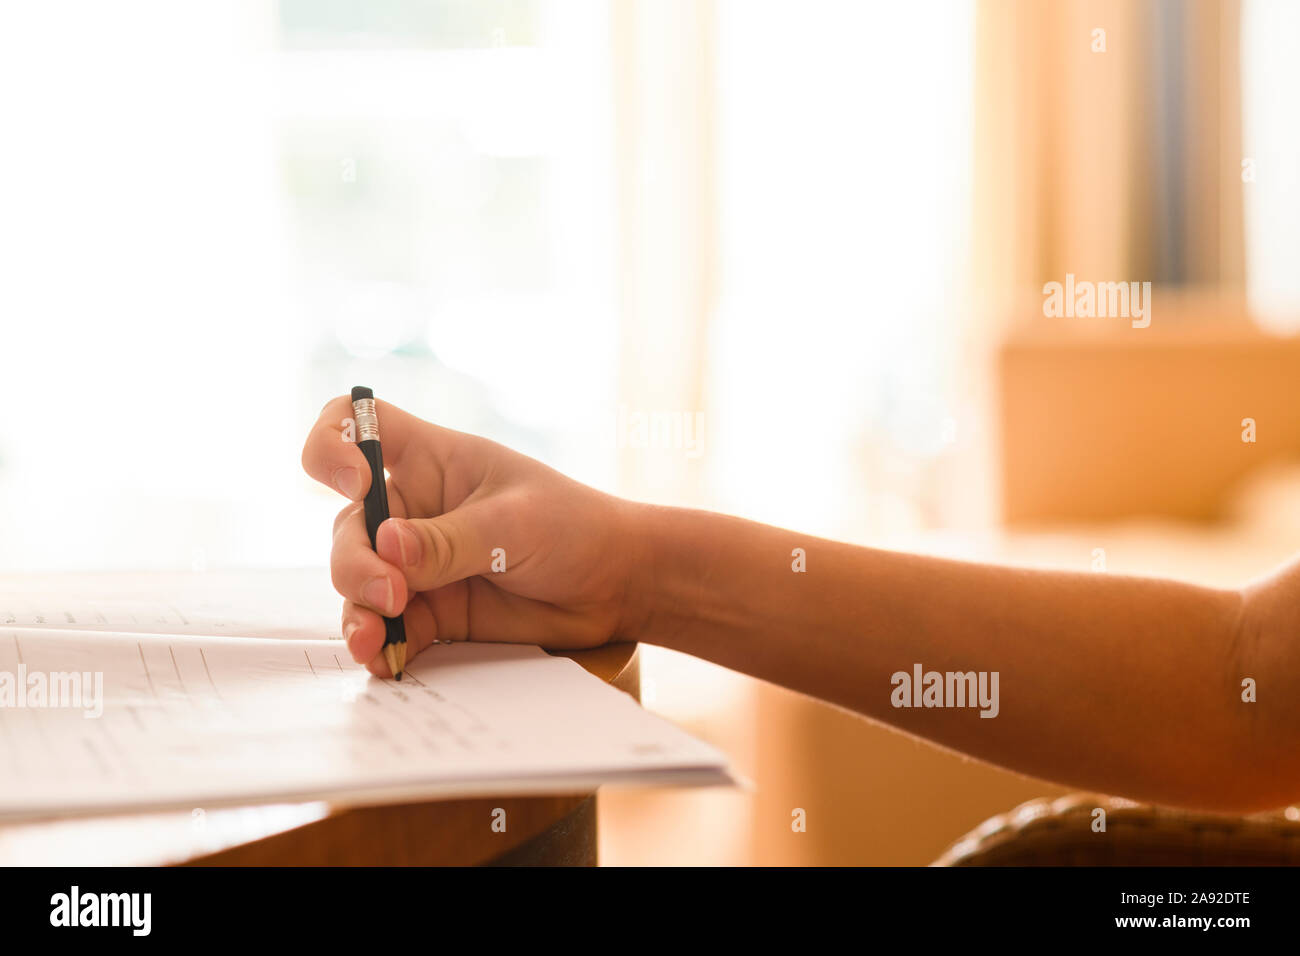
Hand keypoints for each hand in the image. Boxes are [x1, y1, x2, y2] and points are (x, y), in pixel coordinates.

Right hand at [301, 396, 642, 676]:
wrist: (614, 587)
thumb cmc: (573, 528)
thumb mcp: (512, 524)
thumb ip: (447, 541)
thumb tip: (386, 549)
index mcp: (433, 461)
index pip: (358, 424)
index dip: (334, 444)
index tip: (354, 480)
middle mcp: (414, 509)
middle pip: (348, 524)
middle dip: (355, 561)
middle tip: (392, 595)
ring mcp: (418, 563)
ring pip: (358, 581)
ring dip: (357, 609)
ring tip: (374, 640)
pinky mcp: (432, 611)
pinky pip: (388, 627)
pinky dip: (381, 645)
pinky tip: (386, 662)